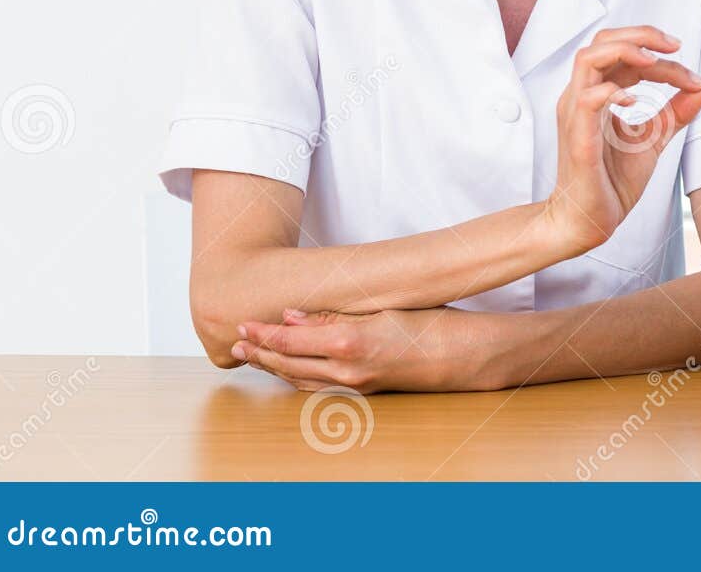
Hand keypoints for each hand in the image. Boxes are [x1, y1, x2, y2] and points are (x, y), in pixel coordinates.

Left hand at [231, 306, 513, 392]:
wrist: (465, 357)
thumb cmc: (433, 325)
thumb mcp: (382, 310)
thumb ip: (334, 316)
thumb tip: (292, 317)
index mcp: (349, 344)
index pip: (290, 341)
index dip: (262, 334)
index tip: (241, 325)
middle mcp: (346, 371)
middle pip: (288, 365)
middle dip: (259, 354)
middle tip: (236, 342)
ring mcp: (354, 385)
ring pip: (300, 380)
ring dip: (274, 368)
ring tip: (254, 355)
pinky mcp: (365, 390)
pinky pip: (319, 386)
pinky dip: (297, 376)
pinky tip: (290, 368)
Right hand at [547, 26, 700, 251]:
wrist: (590, 220)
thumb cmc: (612, 180)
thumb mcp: (653, 139)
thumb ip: (675, 113)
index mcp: (598, 94)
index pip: (626, 55)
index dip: (661, 57)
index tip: (692, 77)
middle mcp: (582, 96)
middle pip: (602, 41)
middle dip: (641, 35)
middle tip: (674, 45)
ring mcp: (576, 114)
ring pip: (588, 59)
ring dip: (624, 51)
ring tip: (653, 61)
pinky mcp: (578, 137)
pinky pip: (586, 100)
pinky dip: (612, 92)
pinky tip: (634, 101)